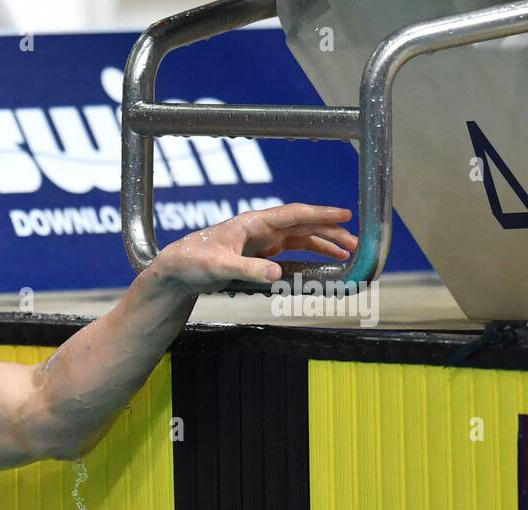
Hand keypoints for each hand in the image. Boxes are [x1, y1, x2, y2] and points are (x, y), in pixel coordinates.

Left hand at [149, 203, 358, 293]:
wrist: (175, 272)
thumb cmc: (192, 262)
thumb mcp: (219, 267)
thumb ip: (248, 269)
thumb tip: (277, 273)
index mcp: (253, 223)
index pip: (294, 215)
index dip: (320, 215)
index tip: (345, 214)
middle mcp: (260, 229)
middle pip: (303, 227)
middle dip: (330, 233)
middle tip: (355, 244)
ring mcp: (260, 242)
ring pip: (299, 240)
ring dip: (322, 246)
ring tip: (347, 254)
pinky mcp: (257, 256)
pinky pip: (289, 254)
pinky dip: (307, 258)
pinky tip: (321, 265)